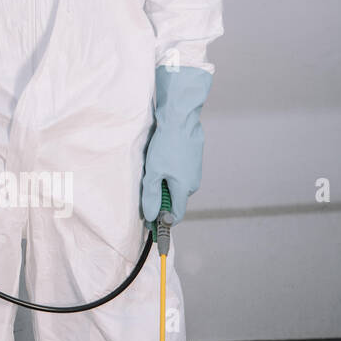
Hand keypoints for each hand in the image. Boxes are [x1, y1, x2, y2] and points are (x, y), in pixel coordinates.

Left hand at [141, 66, 211, 227]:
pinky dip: (169, 172)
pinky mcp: (193, 161)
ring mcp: (195, 171)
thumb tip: (150, 217)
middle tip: (145, 183)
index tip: (149, 220)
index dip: (163, 220)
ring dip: (163, 182)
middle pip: (174, 199)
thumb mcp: (153, 173)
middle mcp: (193, 183)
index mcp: (184, 189)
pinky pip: (179, 173)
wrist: (181, 120)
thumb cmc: (166, 146)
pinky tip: (161, 158)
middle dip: (160, 197)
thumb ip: (151, 196)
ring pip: (176, 185)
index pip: (176, 215)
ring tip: (152, 167)